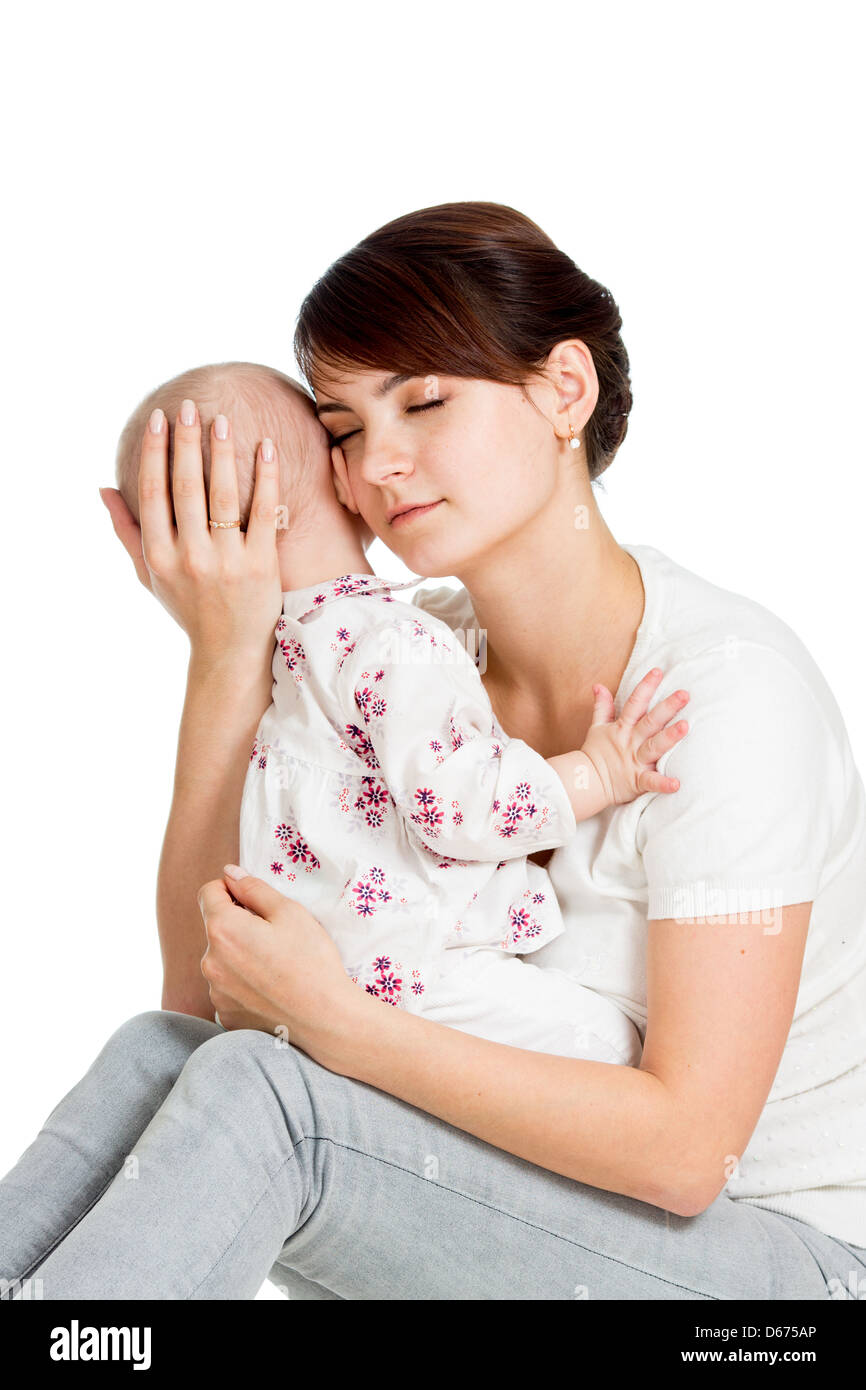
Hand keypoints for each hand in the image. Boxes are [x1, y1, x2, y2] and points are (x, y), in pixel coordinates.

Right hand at [99, 402, 282, 662]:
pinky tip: (266, 447)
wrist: (230, 651)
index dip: (155, 451)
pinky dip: (265, 477)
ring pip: (223, 495)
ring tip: (222, 420)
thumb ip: (126, 532)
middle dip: (186, 443)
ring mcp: (227, 561)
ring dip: (221, 453)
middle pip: (186, 487)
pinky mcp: (262, 564)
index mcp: (159, 556)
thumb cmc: (188, 608)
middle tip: (190, 407)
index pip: (153, 492)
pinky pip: (265, 512)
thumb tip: (103, 489)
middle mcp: (190, 556)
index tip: (160, 418)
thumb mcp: (148, 575)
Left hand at [197, 868, 363, 1064]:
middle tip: (275, 938)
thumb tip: (230, 873)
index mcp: (222, 930)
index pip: (208, 893)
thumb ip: (254, 888)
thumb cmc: (312, 961)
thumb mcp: (290, 912)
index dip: (231, 889)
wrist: (326, 1020)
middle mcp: (209, 962)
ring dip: (240, 955)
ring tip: (275, 967)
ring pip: (222, 959)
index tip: (253, 900)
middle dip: (238, 925)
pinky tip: (271, 989)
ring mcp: (215, 992)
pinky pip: (228, 987)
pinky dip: (244, 983)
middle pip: (216, 928)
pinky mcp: (225, 1014)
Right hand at [580, 668, 689, 805]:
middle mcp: (630, 742)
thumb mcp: (597, 727)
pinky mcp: (637, 781)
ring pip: (654, 746)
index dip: (646, 686)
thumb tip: (598, 686)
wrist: (585, 782)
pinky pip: (651, 782)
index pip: (635, 703)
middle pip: (650, 721)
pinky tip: (677, 784)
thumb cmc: (596, 753)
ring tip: (686, 726)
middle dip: (667, 707)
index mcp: (622, 728)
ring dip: (669, 737)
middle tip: (685, 694)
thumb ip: (602, 707)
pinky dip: (663, 783)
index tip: (658, 671)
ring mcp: (635, 761)